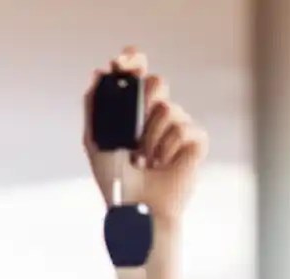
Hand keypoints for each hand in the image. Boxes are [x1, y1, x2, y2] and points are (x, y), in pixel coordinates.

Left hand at [84, 47, 208, 222]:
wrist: (136, 208)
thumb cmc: (116, 180)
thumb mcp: (96, 140)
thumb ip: (94, 107)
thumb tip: (97, 74)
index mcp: (134, 111)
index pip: (139, 74)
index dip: (134, 60)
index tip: (124, 60)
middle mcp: (157, 115)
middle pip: (157, 82)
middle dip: (142, 103)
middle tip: (133, 134)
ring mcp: (178, 127)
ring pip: (169, 108)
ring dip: (150, 138)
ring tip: (144, 159)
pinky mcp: (195, 142)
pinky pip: (185, 128)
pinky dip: (168, 148)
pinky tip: (162, 164)